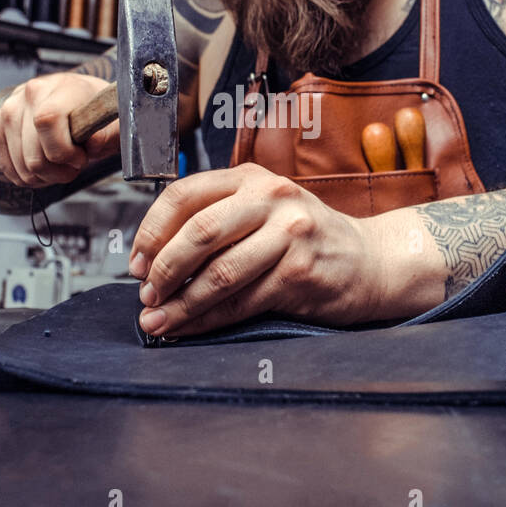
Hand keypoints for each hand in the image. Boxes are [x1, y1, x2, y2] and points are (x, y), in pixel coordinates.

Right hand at [0, 73, 117, 186]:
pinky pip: (6, 168)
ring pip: (21, 167)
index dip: (64, 151)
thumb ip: (106, 134)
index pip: (47, 121)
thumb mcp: (112, 123)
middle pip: (34, 155)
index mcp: (60, 87)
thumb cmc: (96, 115)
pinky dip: (27, 177)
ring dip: (45, 176)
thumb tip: (91, 143)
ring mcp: (7, 110)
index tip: (81, 158)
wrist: (79, 101)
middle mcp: (27, 95)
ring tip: (60, 165)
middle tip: (74, 164)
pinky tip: (43, 168)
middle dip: (59, 171)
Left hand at [129, 163, 386, 336]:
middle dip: (163, 269)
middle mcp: (271, 198)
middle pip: (198, 232)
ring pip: (219, 273)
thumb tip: (153, 258)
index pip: (184, 194)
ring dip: (181, 303)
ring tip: (158, 319)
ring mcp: (290, 234)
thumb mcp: (263, 210)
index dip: (151, 231)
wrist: (369, 260)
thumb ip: (217, 218)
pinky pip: (241, 301)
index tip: (136, 261)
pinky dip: (207, 320)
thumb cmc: (305, 238)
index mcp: (250, 178)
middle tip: (146, 293)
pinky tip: (188, 328)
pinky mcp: (300, 272)